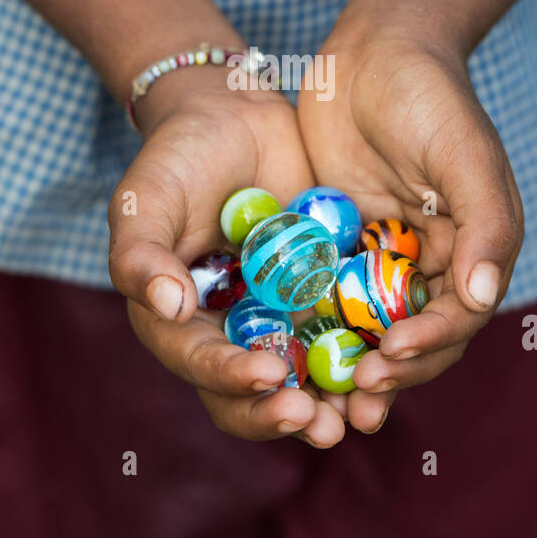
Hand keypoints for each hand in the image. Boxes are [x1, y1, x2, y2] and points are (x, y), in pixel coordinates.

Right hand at [108, 68, 348, 445]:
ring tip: (363, 412)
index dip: (231, 378)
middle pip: (255, 395)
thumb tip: (169, 309)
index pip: (202, 366)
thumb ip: (141, 255)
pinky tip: (395, 357)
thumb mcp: (146, 200)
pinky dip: (369, 351)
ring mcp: (282, 317)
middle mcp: (232, 333)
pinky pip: (350, 331)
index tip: (267, 373)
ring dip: (334, 401)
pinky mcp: (326, 293)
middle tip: (321, 422)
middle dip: (286, 413)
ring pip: (308, 377)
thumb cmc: (176, 158)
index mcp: (180, 325)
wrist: (233, 115)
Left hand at [297, 21, 523, 394]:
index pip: (455, 319)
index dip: (426, 346)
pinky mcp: (336, 244)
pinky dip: (311, 328)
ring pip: (366, 329)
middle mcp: (429, 263)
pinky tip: (282, 354)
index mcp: (473, 250)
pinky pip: (324, 296)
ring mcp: (380, 255)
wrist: (375, 46)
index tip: (386, 356)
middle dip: (387, 373)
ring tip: (321, 403)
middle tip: (352, 400)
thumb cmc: (430, 94)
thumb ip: (485, 224)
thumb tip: (484, 297)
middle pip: (413, 338)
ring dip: (348, 368)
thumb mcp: (464, 154)